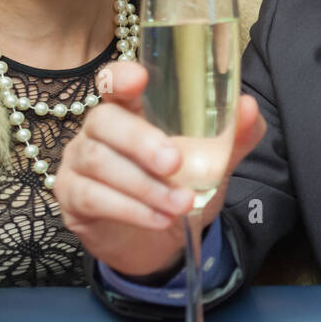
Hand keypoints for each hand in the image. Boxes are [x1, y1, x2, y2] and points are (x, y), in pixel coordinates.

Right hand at [53, 62, 264, 279]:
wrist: (161, 244)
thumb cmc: (181, 188)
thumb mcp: (213, 165)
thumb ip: (231, 138)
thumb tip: (248, 108)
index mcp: (131, 110)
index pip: (114, 82)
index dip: (120, 76)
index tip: (138, 78)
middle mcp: (98, 130)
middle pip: (104, 121)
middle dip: (140, 141)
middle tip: (175, 162)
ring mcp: (79, 163)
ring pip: (98, 162)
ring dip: (144, 185)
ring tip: (181, 203)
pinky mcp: (72, 199)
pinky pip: (92, 197)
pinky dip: (131, 209)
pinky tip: (160, 219)